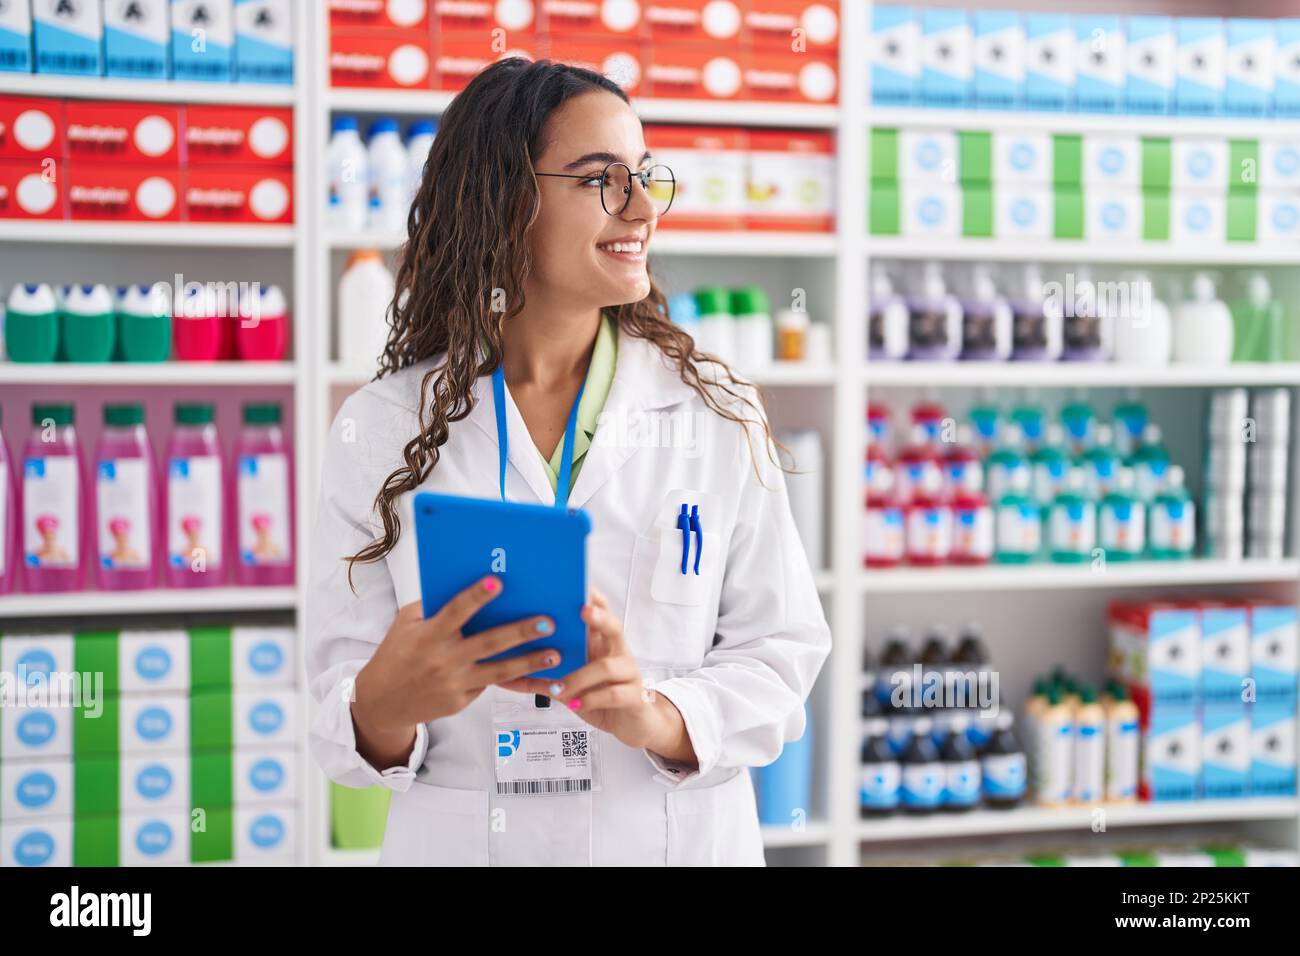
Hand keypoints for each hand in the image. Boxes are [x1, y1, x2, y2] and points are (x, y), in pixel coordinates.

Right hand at [352, 576, 561, 766]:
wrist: (381, 701)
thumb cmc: (397, 653)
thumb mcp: (407, 624)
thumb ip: (434, 607)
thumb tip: (467, 585)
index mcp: (429, 635)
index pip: (455, 612)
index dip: (476, 597)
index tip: (497, 582)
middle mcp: (443, 659)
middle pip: (489, 643)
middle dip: (520, 632)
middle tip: (549, 622)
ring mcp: (453, 684)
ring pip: (499, 672)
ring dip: (530, 662)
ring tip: (556, 655)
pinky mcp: (460, 702)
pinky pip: (489, 685)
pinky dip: (513, 678)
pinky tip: (538, 673)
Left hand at [498, 589, 695, 764]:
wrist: (629, 722)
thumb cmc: (596, 694)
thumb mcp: (568, 681)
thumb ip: (541, 674)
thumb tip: (503, 671)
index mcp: (601, 640)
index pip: (600, 610)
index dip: (591, 597)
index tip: (577, 585)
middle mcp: (617, 651)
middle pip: (613, 626)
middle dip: (598, 617)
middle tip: (582, 612)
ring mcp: (628, 672)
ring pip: (608, 666)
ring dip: (580, 676)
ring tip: (559, 687)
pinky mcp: (633, 696)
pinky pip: (613, 694)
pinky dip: (591, 699)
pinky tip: (574, 703)